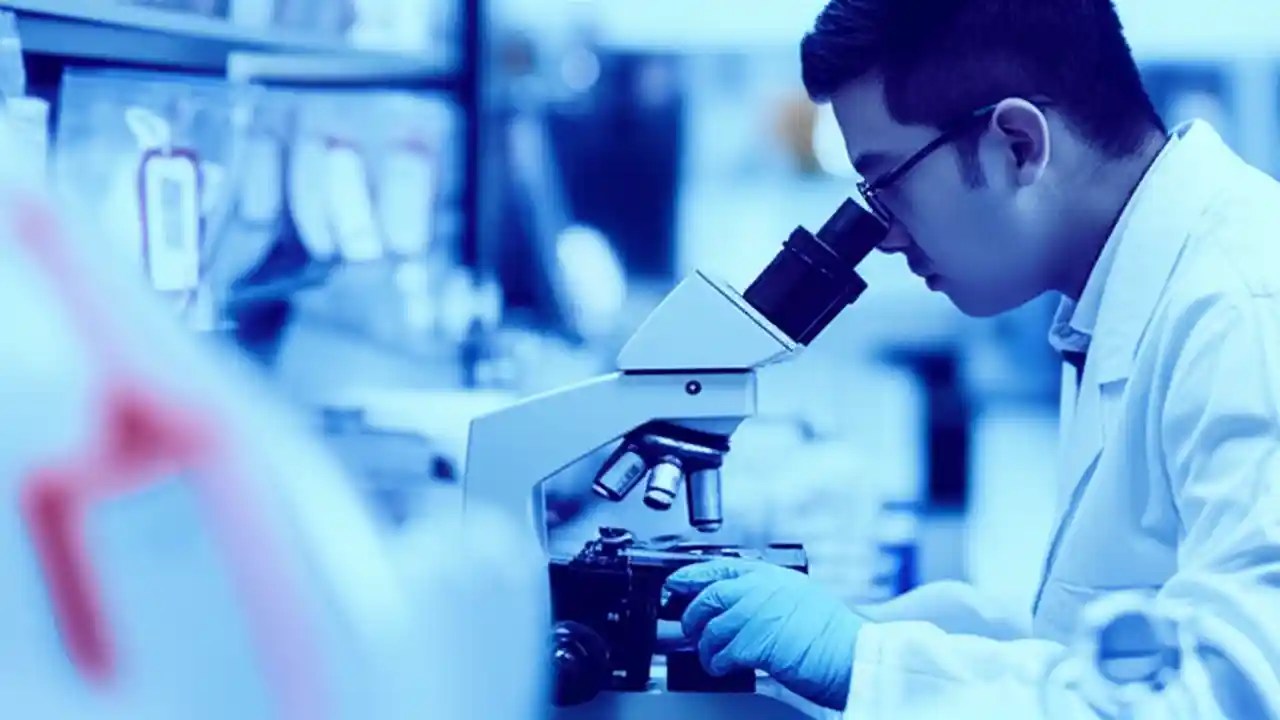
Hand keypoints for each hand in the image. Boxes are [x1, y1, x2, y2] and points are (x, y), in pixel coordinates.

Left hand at [663, 558, 861, 710]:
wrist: (855, 654)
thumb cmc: (833, 633)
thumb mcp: (799, 597)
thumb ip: (767, 596)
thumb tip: (739, 608)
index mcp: (771, 575)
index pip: (719, 567)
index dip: (690, 575)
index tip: (675, 583)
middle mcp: (760, 589)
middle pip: (707, 596)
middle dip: (692, 614)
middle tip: (689, 628)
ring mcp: (756, 615)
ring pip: (710, 629)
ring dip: (705, 646)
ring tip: (710, 657)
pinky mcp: (754, 643)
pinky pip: (721, 654)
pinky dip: (716, 663)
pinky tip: (721, 668)